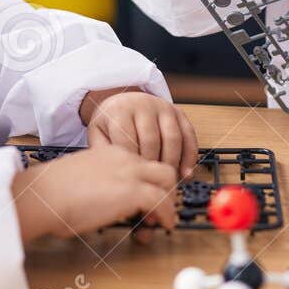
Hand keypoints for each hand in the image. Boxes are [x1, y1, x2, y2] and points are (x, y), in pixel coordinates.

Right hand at [10, 145, 177, 240]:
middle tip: (159, 210)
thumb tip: (102, 204)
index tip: (145, 202)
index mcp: (109, 152)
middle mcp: (123, 158)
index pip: (142, 164)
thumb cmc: (51, 194)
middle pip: (161, 168)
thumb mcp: (80, 181)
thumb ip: (97, 186)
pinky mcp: (133, 191)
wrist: (43, 195)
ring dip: (169, 202)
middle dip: (166, 189)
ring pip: (167, 180)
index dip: (148, 184)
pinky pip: (162, 201)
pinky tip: (164, 225)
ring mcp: (129, 172)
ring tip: (162, 220)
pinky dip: (168, 214)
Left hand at [80, 89, 198, 178]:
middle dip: (152, 167)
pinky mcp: (178, 112)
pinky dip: (190, 156)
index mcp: (120, 111)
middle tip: (151, 187)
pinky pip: (189, 134)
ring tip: (167, 182)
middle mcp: (143, 105)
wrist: (123, 101)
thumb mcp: (98, 134)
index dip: (132, 165)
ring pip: (173, 138)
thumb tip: (112, 177)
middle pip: (152, 141)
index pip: (128, 140)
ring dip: (172, 163)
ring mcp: (163, 107)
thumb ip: (103, 152)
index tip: (133, 184)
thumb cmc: (111, 123)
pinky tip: (186, 173)